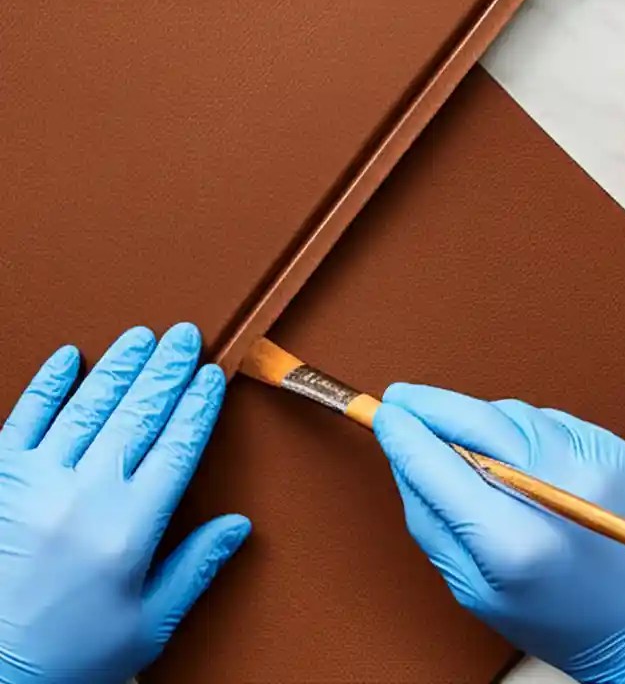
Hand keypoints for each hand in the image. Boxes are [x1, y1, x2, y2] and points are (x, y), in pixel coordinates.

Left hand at [0, 324, 249, 683]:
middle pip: (136, 414)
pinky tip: (66, 360)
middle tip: (184, 335)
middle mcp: (83, 495)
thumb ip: (195, 566)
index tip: (212, 377)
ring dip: (117, 366)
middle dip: (165, 370)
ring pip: (85, 407)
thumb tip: (237, 526)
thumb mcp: (150, 622)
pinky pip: (23, 419)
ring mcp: (33, 483)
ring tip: (140, 336)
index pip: (176, 446)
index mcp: (129, 527)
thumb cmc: (70, 656)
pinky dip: (45, 386)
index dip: (198, 407)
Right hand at [373, 385, 624, 683]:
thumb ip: (433, 522)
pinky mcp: (615, 448)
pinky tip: (517, 457)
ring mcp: (595, 462)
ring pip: (514, 414)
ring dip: (479, 419)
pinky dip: (523, 431)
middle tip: (402, 398)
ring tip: (464, 443)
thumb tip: (407, 459)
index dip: (406, 435)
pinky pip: (550, 421)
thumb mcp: (475, 590)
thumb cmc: (559, 618)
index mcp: (518, 540)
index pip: (442, 465)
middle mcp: (561, 489)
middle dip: (434, 406)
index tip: (383, 414)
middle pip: (480, 420)